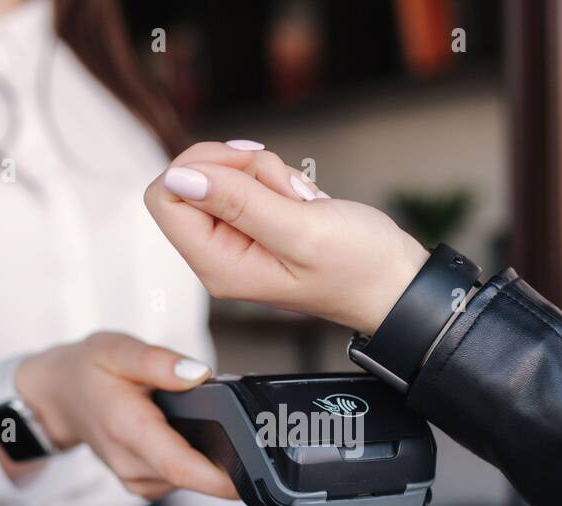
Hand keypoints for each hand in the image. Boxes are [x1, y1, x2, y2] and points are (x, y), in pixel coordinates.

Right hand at [14, 332, 236, 499]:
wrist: (57, 396)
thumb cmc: (88, 369)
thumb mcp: (117, 349)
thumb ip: (158, 362)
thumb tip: (199, 374)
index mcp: (127, 429)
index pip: (180, 466)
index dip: (221, 477)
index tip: (255, 473)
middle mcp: (130, 464)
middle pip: (192, 477)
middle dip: (226, 460)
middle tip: (249, 432)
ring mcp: (135, 479)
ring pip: (189, 480)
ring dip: (208, 458)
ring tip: (202, 421)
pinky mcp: (142, 484)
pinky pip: (180, 479)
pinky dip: (192, 461)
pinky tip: (187, 435)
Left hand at [144, 141, 428, 334]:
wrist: (396, 282)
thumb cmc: (359, 268)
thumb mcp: (301, 230)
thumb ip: (238, 202)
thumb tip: (179, 177)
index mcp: (218, 265)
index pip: (164, 196)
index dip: (200, 167)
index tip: (247, 167)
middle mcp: (218, 255)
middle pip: (191, 181)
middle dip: (239, 169)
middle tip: (283, 189)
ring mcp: (236, 241)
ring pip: (224, 175)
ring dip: (267, 174)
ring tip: (302, 203)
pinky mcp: (256, 226)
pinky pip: (248, 182)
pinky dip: (278, 180)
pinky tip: (305, 204)